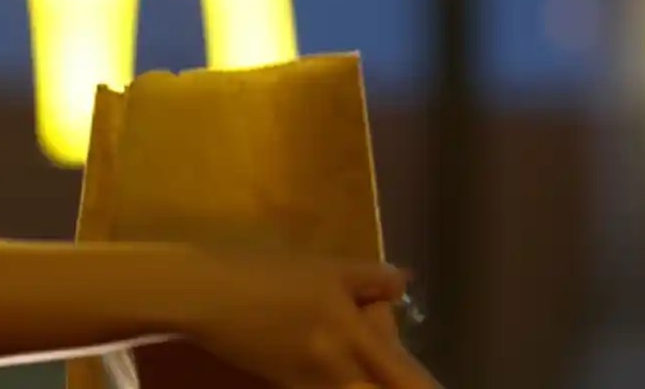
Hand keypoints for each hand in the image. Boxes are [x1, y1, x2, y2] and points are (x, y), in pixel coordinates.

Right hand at [181, 252, 437, 388]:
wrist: (207, 295)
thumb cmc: (267, 274)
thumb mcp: (324, 267)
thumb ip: (370, 277)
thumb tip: (405, 284)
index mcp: (353, 338)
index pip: (405, 378)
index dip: (426, 387)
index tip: (437, 388)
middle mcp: (337, 370)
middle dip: (397, 383)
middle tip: (404, 374)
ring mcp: (309, 383)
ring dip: (365, 381)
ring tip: (369, 366)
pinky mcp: (285, 384)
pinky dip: (340, 383)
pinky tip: (340, 371)